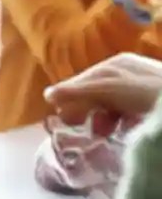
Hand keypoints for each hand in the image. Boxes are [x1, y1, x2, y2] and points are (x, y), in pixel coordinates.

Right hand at [45, 53, 161, 127]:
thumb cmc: (145, 94)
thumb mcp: (107, 89)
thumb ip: (78, 92)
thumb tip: (47, 94)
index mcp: (117, 64)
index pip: (85, 79)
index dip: (71, 96)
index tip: (61, 116)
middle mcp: (131, 72)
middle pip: (100, 90)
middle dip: (87, 108)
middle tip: (77, 126)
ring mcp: (147, 88)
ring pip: (116, 103)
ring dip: (104, 117)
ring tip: (103, 134)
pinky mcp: (157, 105)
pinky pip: (133, 112)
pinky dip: (124, 122)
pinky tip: (124, 131)